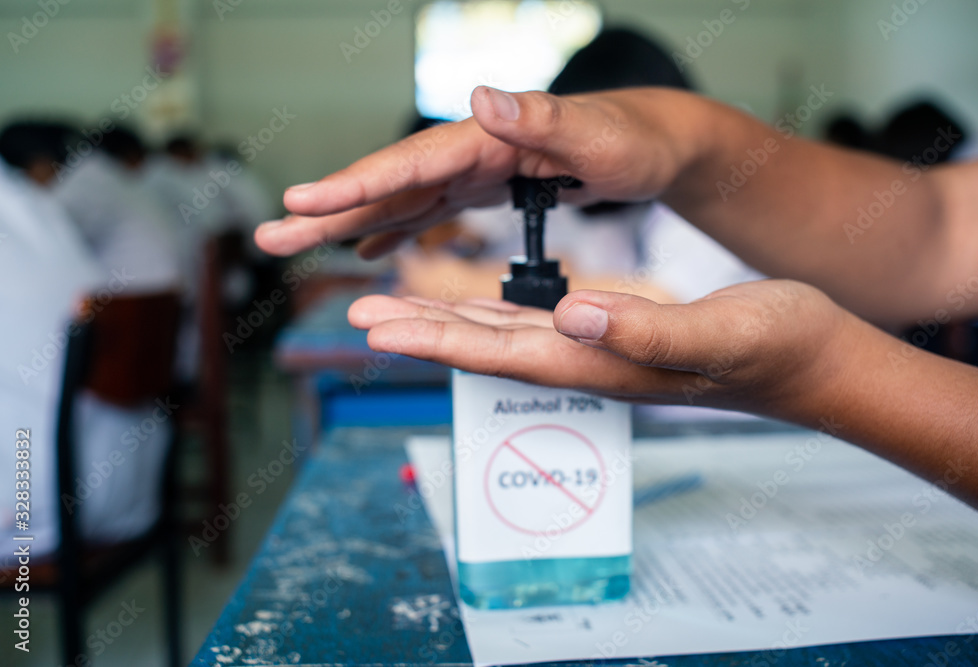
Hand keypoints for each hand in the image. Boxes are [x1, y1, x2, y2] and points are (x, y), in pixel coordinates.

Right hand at [256, 86, 696, 257]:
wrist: (654, 144)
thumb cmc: (636, 140)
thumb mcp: (602, 136)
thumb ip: (548, 118)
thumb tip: (485, 96)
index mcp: (490, 138)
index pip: (411, 163)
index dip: (356, 185)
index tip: (305, 201)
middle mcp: (471, 151)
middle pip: (388, 183)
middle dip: (327, 210)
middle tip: (270, 235)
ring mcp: (473, 171)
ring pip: (397, 199)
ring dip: (345, 223)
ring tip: (295, 243)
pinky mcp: (483, 188)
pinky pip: (427, 210)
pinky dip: (393, 228)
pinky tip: (369, 249)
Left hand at [347, 280, 855, 416]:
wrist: (812, 358)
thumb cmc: (776, 345)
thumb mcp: (720, 329)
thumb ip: (646, 328)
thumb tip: (574, 315)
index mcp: (606, 361)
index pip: (503, 352)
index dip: (436, 338)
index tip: (376, 326)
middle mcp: (593, 360)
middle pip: (488, 348)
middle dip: (422, 331)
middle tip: (360, 314)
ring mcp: (604, 351)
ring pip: (508, 336)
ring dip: (449, 324)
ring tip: (399, 309)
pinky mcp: (618, 335)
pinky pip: (541, 326)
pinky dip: (498, 316)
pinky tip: (481, 310)